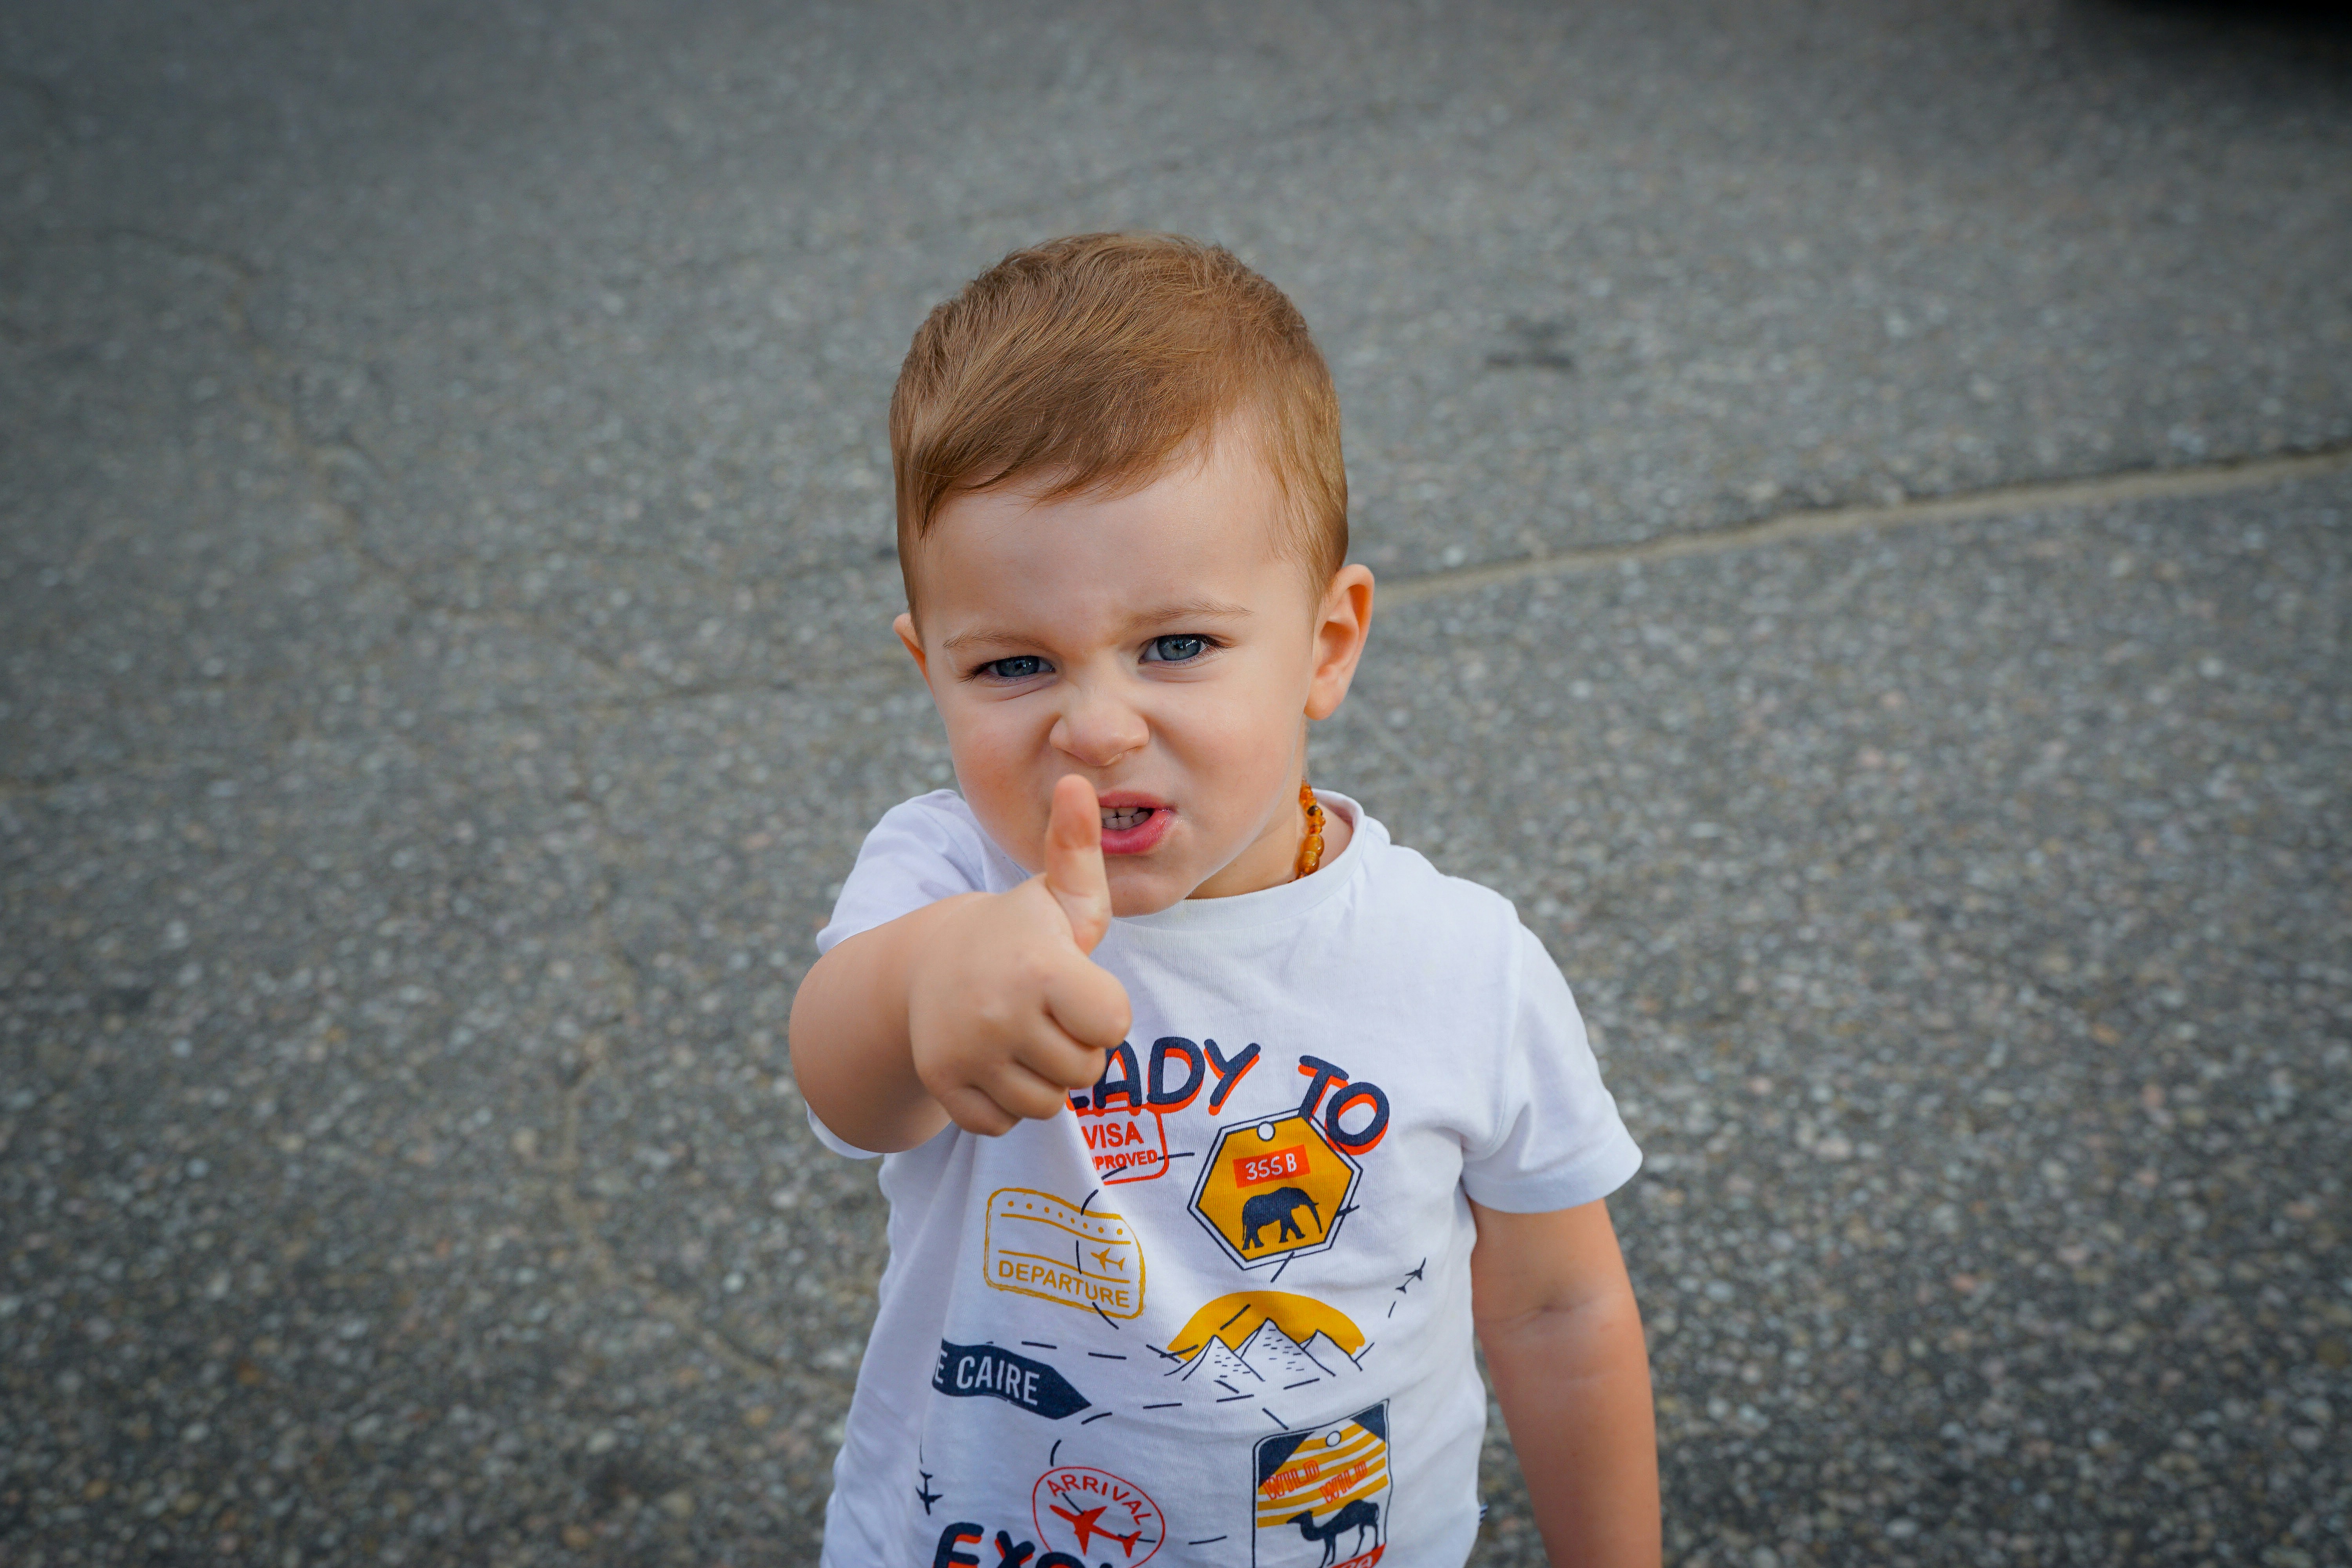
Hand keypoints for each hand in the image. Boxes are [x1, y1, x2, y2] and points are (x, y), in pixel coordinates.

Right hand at [904, 775, 1133, 1134]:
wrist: (928, 962)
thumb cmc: (1018, 931)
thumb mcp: (1056, 892)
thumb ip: (1079, 847)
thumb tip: (1078, 779)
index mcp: (1039, 967)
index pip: (1113, 1025)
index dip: (1104, 1008)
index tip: (1078, 983)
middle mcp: (998, 1013)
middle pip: (1085, 1071)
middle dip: (1077, 1045)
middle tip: (1049, 1010)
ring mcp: (966, 1053)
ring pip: (1046, 1104)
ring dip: (1044, 1078)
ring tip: (1025, 1034)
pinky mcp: (943, 1085)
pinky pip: (1003, 1123)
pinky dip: (1005, 1102)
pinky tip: (997, 1060)